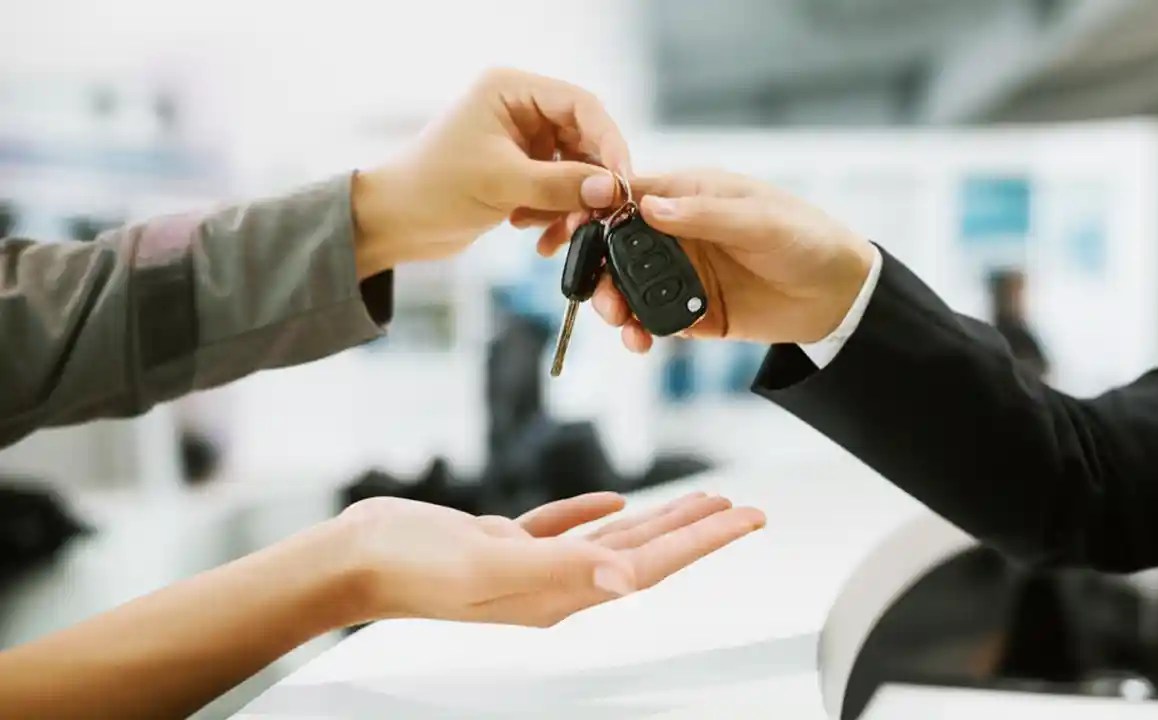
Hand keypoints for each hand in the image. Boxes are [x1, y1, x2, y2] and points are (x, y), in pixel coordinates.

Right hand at [333, 491, 763, 627]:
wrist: (353, 561)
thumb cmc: (410, 565)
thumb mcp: (486, 563)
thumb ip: (557, 563)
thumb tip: (624, 573)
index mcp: (558, 592)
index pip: (649, 565)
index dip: (703, 541)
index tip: (745, 519)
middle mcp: (553, 584)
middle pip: (644, 553)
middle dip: (697, 530)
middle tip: (741, 509)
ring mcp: (528, 566)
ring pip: (612, 539)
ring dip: (658, 520)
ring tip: (699, 501)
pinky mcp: (502, 545)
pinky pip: (564, 529)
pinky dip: (593, 513)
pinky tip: (612, 502)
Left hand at [350, 67, 630, 278]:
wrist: (396, 224)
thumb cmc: (433, 189)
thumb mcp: (502, 183)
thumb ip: (561, 184)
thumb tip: (612, 189)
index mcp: (511, 90)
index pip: (581, 104)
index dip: (608, 140)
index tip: (623, 179)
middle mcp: (520, 110)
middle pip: (583, 139)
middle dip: (589, 181)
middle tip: (597, 215)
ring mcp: (521, 142)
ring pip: (574, 170)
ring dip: (570, 205)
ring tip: (553, 231)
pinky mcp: (520, 173)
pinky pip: (558, 191)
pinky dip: (555, 216)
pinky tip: (538, 237)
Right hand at [577, 170, 877, 351]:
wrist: (841, 294)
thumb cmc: (807, 238)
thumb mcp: (760, 219)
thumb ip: (705, 214)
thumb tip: (650, 206)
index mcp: (690, 195)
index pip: (629, 197)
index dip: (595, 211)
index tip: (571, 232)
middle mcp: (679, 232)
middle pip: (618, 247)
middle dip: (599, 270)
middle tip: (600, 294)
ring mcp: (684, 273)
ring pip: (631, 287)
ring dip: (616, 304)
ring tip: (620, 321)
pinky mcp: (695, 311)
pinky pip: (656, 321)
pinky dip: (641, 332)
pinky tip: (641, 341)